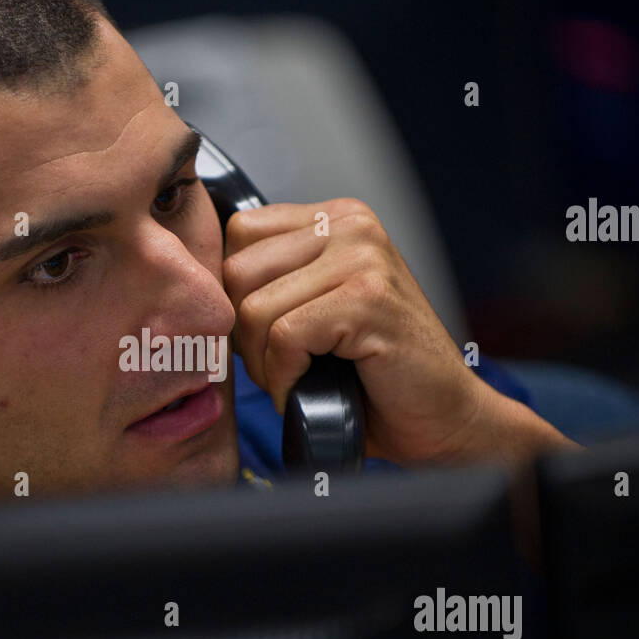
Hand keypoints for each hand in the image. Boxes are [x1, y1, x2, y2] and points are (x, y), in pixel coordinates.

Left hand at [222, 197, 575, 465]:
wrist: (443, 418)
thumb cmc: (373, 375)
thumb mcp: (313, 310)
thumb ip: (270, 283)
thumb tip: (196, 288)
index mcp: (334, 220)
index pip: (237, 236)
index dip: (237, 297)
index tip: (268, 336)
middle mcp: (350, 226)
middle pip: (237, 272)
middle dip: (247, 334)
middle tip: (285, 365)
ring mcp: (363, 258)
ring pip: (254, 307)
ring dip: (266, 361)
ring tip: (302, 376)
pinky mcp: (368, 299)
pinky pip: (283, 336)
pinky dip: (286, 376)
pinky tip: (312, 386)